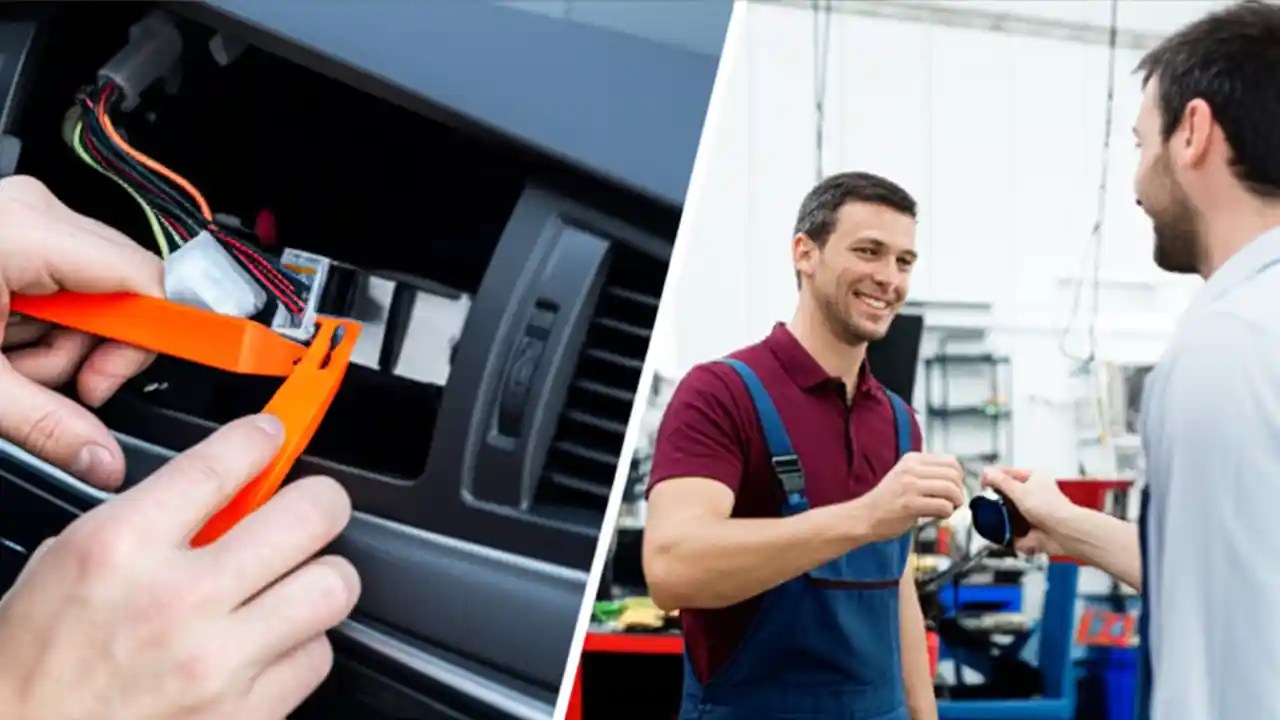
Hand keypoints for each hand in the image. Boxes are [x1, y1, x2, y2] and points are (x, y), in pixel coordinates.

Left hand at [0, 175, 163, 489]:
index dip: (166, 338)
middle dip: (89, 351)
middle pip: (121, 292)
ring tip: (3, 362)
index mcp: (28, 234)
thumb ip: (46, 424)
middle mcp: (34, 213)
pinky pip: (58, 282)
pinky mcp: (9, 230)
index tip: (210, 362)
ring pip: (90, 293)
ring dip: (58, 343)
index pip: (146, 285)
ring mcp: (21, 218)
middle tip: (44, 384)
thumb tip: (100, 459)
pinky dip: (36, 323)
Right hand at [0, 414, 360, 719]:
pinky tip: (272, 645)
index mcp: (121, 549)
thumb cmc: (35, 665)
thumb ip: (147, 518)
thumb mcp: (68, 563)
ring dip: (321, 578)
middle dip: (319, 503)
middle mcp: (177, 600)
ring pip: (332, 587)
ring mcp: (218, 662)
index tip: (271, 437)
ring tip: (295, 583)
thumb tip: (223, 490)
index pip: (223, 463)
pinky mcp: (247, 714)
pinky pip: (318, 657)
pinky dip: (303, 647)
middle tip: (311, 510)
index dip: (261, 438)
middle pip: (310, 515)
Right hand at [855, 452, 964, 541]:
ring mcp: (909, 486)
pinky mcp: (910, 504)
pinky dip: (946, 513)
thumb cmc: (887, 501)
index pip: (951, 461)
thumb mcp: (905, 475)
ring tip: (947, 509)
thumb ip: (927, 473)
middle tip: (952, 502)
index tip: (953, 489)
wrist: (864, 516)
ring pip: (951, 489)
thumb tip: (957, 480)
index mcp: (912, 459)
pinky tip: (937, 516)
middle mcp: (911, 469)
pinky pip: (943, 506)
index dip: (958, 478)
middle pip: (953, 475)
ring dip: (955, 503)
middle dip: (959, 491)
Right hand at [980, 467, 1073, 555]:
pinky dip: (1010, 536)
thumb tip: (987, 472)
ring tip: (998, 521)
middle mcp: (1035, 494)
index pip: (1008, 473)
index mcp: (1034, 478)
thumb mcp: (1018, 490)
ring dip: (1003, 520)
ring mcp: (1035, 513)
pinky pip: (1015, 533)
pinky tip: (1006, 535)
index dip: (994, 478)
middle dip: (997, 503)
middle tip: (989, 504)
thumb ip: (1000, 481)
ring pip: (1010, 515)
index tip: (983, 485)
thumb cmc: (1051, 508)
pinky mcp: (1034, 530)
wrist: (1064, 533)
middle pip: (1008, 496)